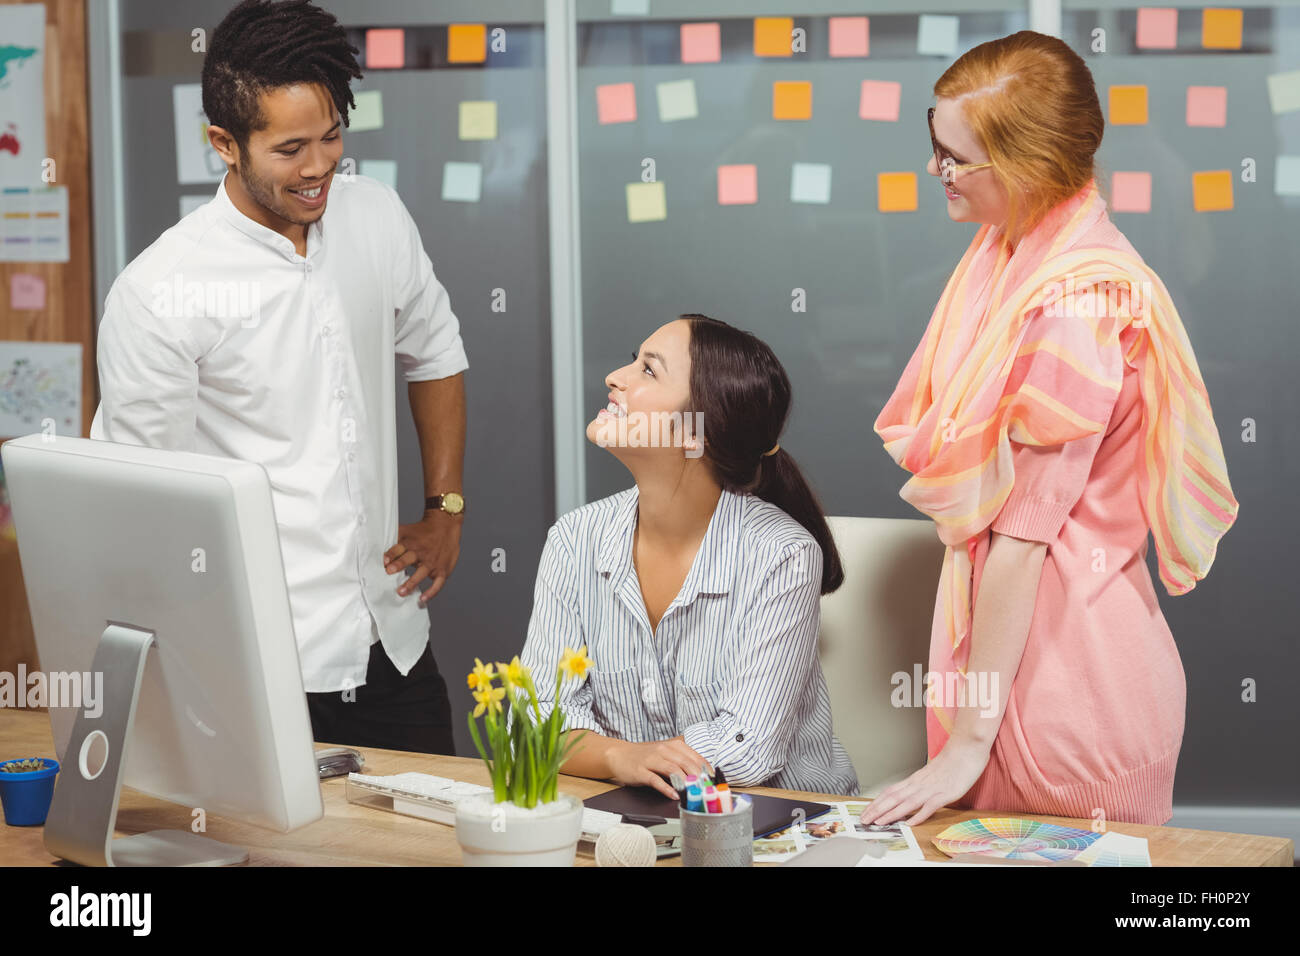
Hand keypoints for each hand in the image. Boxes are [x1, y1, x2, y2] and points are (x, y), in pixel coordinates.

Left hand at [383, 510, 461, 607]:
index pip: (399, 548)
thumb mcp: (407, 531)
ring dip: (412, 582)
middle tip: (389, 572)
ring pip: (422, 573)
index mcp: (411, 543)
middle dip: (399, 565)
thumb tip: (374, 541)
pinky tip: (423, 599)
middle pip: (409, 558)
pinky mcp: (442, 570)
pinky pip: (438, 582)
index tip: (384, 561)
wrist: (445, 526)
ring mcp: (432, 562)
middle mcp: (421, 552)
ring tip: (401, 592)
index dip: (391, 554)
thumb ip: (393, 538)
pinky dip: (432, 591)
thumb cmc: (423, 531)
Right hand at [606, 736, 711, 799]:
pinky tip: (674, 795)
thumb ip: (682, 761)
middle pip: (685, 762)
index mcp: (672, 745)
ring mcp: (651, 760)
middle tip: (706, 788)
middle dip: (697, 776)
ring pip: (672, 769)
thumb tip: (701, 774)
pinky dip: (666, 788)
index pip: (694, 756)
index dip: (705, 768)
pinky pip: (655, 780)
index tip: (713, 780)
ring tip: (693, 792)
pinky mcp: (641, 771)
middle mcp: (663, 750)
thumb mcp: (665, 753)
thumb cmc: (645, 756)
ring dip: (684, 781)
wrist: (619, 754)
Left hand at [858, 736, 990, 827]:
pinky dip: (918, 815)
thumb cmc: (952, 761)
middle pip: (893, 797)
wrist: (967, 748)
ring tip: (878, 823)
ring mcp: (932, 788)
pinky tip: (910, 824)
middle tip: (863, 820)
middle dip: (877, 810)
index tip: (866, 812)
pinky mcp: (946, 793)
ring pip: (906, 802)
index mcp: (915, 779)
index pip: (891, 792)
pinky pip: (929, 806)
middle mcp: (920, 784)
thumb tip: (911, 796)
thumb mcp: (932, 774)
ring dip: (891, 814)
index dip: (877, 803)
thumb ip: (921, 785)